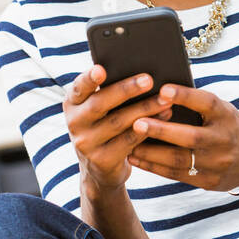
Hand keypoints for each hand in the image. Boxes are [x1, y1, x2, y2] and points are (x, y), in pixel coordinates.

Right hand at [62, 66, 173, 192]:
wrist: (100, 168)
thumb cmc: (105, 126)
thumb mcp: (98, 110)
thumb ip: (109, 92)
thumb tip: (142, 74)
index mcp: (73, 103)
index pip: (79, 88)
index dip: (89, 79)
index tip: (101, 69)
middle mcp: (74, 123)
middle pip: (100, 104)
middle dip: (126, 90)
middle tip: (148, 80)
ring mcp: (86, 144)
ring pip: (118, 122)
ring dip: (145, 109)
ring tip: (165, 100)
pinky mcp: (102, 160)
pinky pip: (128, 141)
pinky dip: (148, 128)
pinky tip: (164, 117)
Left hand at [126, 84, 238, 192]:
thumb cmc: (227, 126)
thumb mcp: (221, 111)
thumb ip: (196, 104)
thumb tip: (157, 94)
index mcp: (226, 115)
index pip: (207, 103)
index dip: (186, 96)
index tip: (163, 90)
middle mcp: (224, 140)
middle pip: (191, 136)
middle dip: (161, 130)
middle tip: (136, 122)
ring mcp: (217, 164)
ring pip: (179, 160)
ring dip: (150, 153)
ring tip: (128, 143)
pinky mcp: (208, 182)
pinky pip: (176, 175)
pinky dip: (153, 167)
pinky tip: (135, 158)